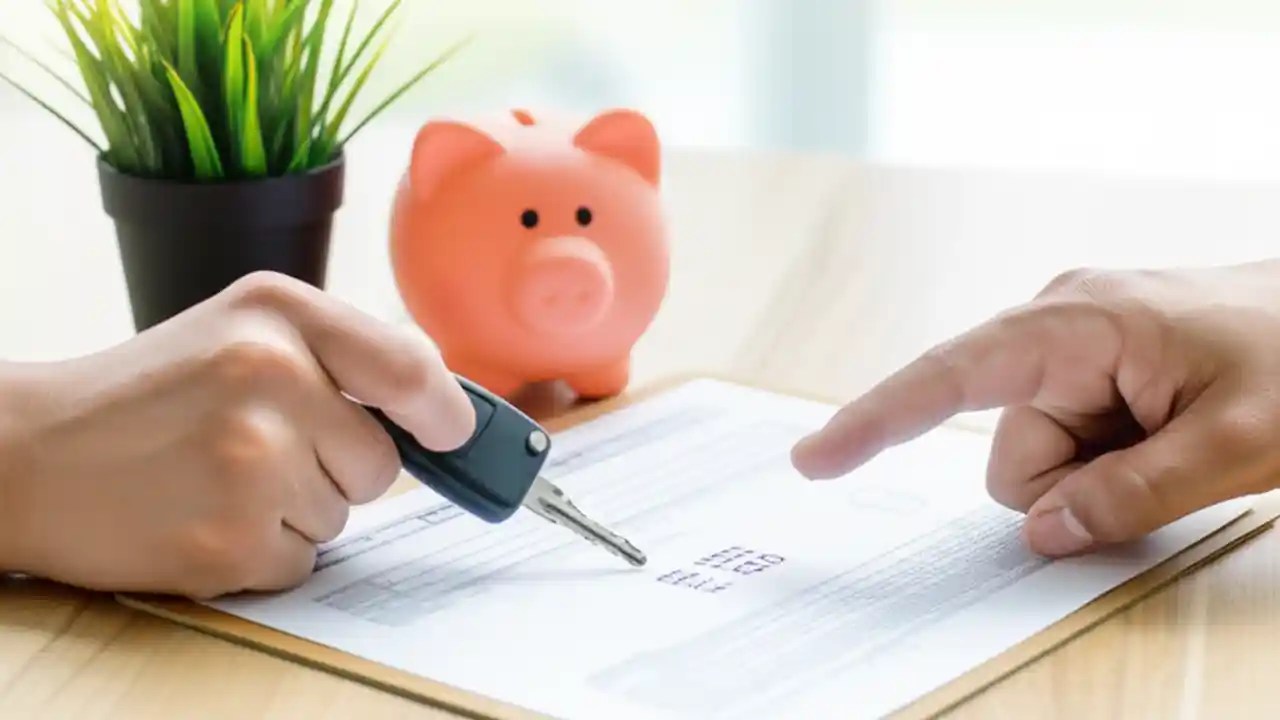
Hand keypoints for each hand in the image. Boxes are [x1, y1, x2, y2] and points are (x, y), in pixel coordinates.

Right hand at [0, 272, 474, 597]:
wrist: (32, 455)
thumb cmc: (149, 392)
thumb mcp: (243, 327)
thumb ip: (345, 352)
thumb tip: (445, 413)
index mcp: (277, 316)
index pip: (409, 370)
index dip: (445, 413)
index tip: (452, 433)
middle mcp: (270, 381)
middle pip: (381, 463)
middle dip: (337, 466)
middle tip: (259, 447)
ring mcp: (251, 465)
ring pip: (341, 515)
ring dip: (296, 509)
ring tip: (220, 475)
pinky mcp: (230, 541)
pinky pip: (303, 561)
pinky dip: (264, 552)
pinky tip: (207, 515)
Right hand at [791, 260, 1279, 556]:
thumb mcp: (1233, 442)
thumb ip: (1132, 494)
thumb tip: (1043, 530)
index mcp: (1074, 323)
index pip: (949, 378)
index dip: (876, 419)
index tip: (815, 457)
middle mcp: (1057, 329)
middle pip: (1009, 453)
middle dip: (1069, 487)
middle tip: (1159, 469)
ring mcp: (1074, 352)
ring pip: (1040, 461)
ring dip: (1097, 479)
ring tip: (1174, 445)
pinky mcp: (1090, 373)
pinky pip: (1069, 448)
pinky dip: (1108, 466)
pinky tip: (1162, 438)